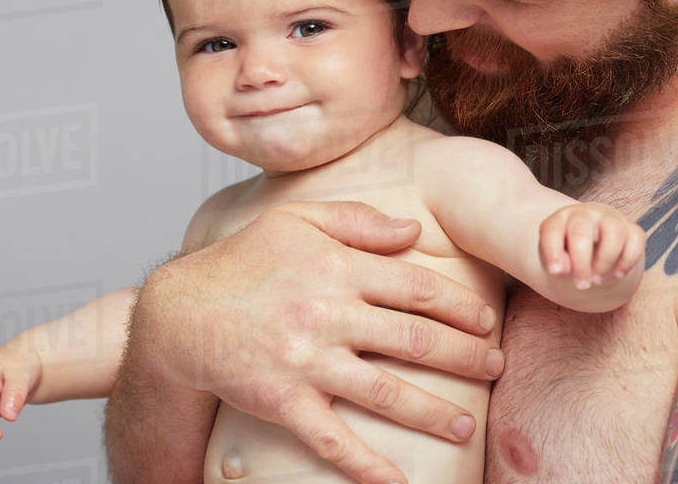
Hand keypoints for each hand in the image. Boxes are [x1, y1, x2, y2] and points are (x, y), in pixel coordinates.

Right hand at [128, 200, 500, 483]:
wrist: (179, 314)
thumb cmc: (240, 262)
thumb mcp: (296, 221)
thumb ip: (357, 221)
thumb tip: (413, 230)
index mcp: (335, 267)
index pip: (415, 287)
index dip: (459, 306)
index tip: (487, 320)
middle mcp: (326, 313)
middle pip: (414, 339)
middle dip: (465, 356)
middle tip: (497, 366)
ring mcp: (306, 361)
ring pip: (387, 393)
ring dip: (435, 412)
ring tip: (468, 423)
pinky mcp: (283, 402)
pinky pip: (334, 442)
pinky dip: (369, 467)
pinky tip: (400, 483)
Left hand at [539, 202, 645, 289]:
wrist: (592, 245)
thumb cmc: (569, 253)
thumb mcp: (556, 260)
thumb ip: (557, 264)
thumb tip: (562, 269)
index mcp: (560, 219)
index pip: (552, 229)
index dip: (553, 252)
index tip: (555, 273)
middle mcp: (585, 214)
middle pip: (582, 231)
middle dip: (581, 263)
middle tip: (581, 285)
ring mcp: (610, 218)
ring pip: (613, 231)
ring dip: (606, 261)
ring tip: (598, 280)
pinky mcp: (630, 229)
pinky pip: (636, 238)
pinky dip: (628, 260)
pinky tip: (618, 274)